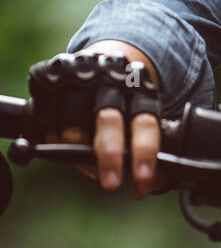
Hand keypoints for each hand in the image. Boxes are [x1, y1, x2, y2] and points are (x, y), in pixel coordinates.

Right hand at [36, 48, 164, 199]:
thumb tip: (145, 188)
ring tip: (83, 163)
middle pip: (109, 119)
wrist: (101, 60)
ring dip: (77, 149)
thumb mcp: (143, 118)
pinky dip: (53, 137)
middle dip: (109, 155)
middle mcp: (110, 81)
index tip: (143, 179)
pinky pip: (47, 115)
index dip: (145, 151)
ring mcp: (78, 78)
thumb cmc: (126, 103)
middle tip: (111, 184)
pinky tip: (61, 144)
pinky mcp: (50, 79)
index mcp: (140, 90)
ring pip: (74, 119)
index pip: (145, 121)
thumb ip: (146, 153)